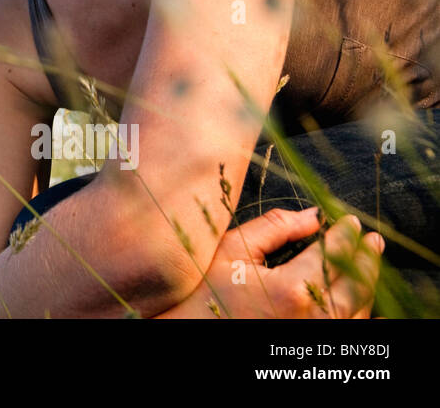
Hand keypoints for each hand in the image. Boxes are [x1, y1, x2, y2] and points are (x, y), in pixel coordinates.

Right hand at [161, 206, 383, 317]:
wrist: (192, 331)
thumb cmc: (205, 293)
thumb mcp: (231, 252)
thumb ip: (273, 229)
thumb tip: (311, 217)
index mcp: (292, 289)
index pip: (333, 253)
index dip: (344, 234)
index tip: (350, 222)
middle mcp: (314, 317)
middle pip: (357, 282)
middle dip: (366, 257)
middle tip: (372, 240)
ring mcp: (319, 336)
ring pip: (359, 308)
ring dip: (366, 283)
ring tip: (367, 264)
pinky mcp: (318, 347)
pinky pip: (351, 328)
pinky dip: (361, 311)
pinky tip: (361, 299)